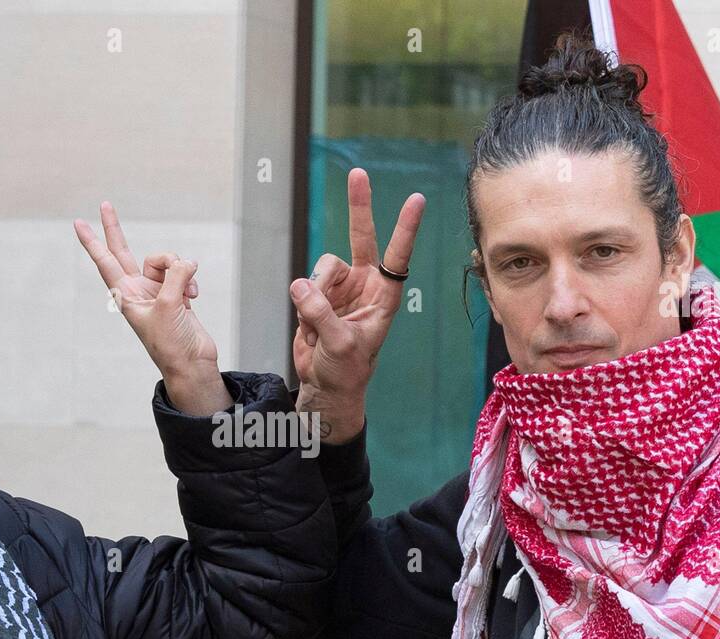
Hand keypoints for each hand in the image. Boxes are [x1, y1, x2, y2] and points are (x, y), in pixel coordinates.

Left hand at [74, 202, 231, 414]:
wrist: (192, 363)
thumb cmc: (172, 343)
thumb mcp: (169, 305)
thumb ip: (175, 275)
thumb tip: (187, 263)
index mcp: (126, 295)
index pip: (105, 261)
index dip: (92, 241)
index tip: (78, 223)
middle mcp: (139, 289)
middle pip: (124, 251)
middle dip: (115, 229)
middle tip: (104, 204)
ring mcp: (158, 291)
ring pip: (166, 261)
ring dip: (180, 269)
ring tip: (187, 291)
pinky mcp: (177, 294)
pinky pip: (183, 272)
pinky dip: (191, 280)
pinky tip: (195, 296)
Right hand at [290, 168, 424, 442]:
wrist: (325, 385)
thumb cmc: (345, 371)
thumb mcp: (340, 346)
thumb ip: (322, 315)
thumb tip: (301, 285)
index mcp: (384, 296)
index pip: (397, 256)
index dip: (405, 228)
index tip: (417, 200)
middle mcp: (364, 284)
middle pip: (362, 237)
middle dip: (359, 206)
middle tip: (358, 173)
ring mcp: (339, 287)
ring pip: (322, 268)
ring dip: (316, 294)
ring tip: (318, 325)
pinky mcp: (317, 294)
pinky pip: (304, 285)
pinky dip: (302, 306)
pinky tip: (310, 327)